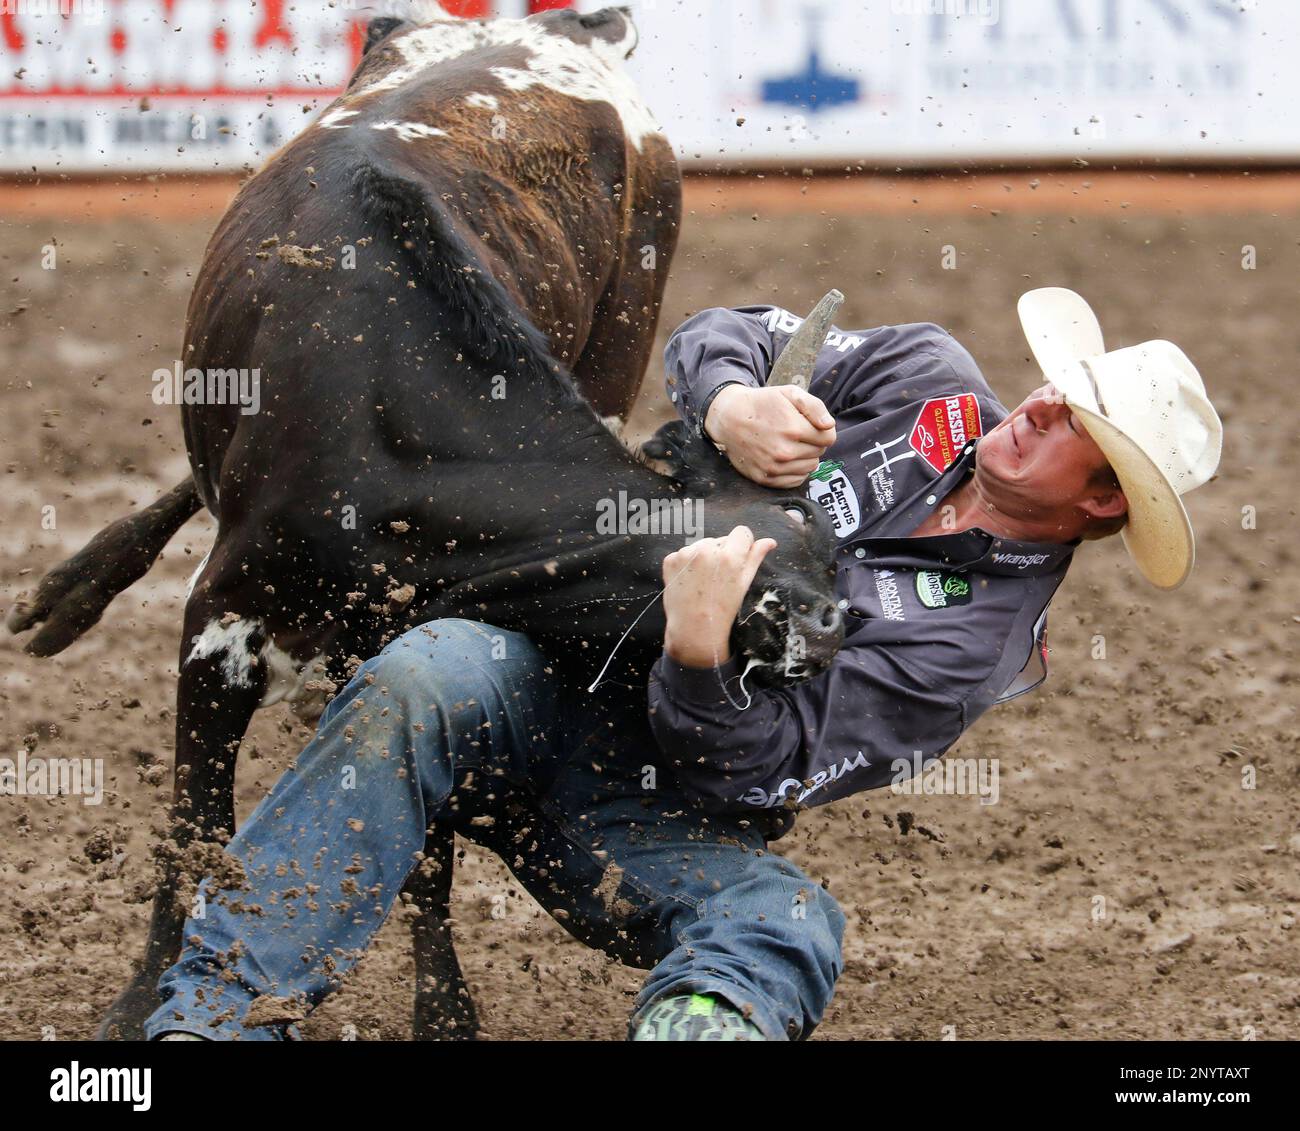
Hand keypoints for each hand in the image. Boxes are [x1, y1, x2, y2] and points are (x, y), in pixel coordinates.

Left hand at [661, 525, 776, 668]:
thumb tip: (769, 542)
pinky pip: (684, 554)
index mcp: (730, 556)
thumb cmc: (723, 608)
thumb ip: (756, 558)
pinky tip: (690, 581)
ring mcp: (686, 554)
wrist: (693, 628)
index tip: (738, 559)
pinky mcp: (670, 560)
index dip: (742, 545)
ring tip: (703, 581)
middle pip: (720, 539)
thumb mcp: (744, 584)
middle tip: (718, 577)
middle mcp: (707, 550)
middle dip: (722, 553)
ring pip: (702, 545)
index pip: (742, 532)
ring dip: (704, 557)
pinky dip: (686, 564)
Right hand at [705, 384, 835, 487]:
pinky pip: (796, 480)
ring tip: (789, 444)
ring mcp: (774, 468)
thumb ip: (814, 406)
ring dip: (805, 457)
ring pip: (810, 468)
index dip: (822, 430)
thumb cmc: (761, 404)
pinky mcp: (766, 479)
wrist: (728, 418)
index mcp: (793, 429)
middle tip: (796, 433)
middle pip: (819, 453)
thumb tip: (829, 426)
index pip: (829, 438)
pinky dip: (795, 471)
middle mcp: (784, 452)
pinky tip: (785, 458)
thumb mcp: (788, 393)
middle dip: (813, 442)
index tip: (810, 425)